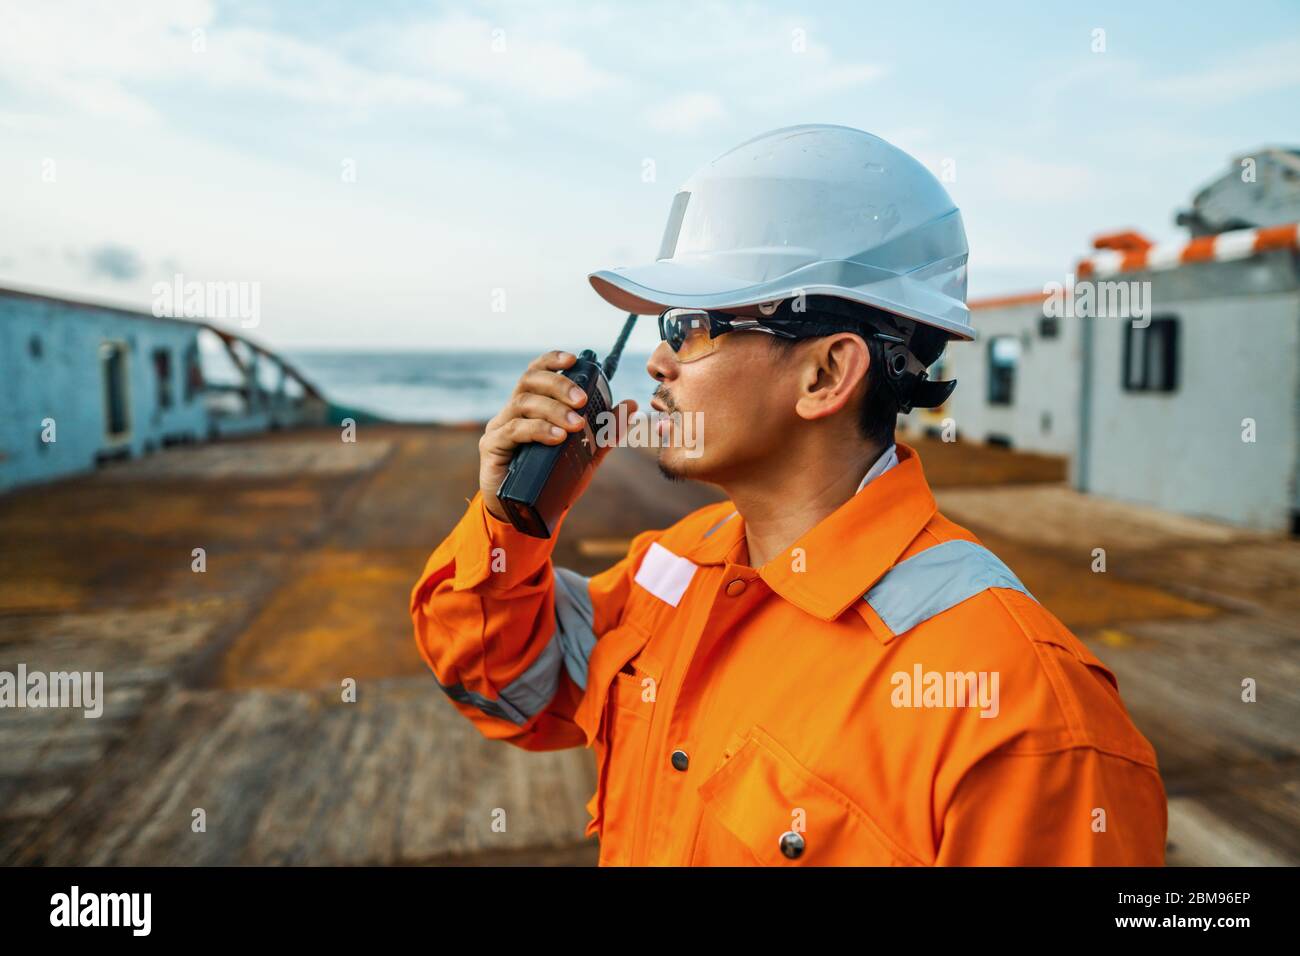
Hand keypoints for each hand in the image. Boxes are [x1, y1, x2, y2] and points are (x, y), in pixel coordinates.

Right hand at [478, 350, 637, 521]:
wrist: (526, 514)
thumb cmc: (551, 479)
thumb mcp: (584, 454)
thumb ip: (605, 431)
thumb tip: (630, 404)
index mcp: (531, 407)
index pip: (537, 373)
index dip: (552, 361)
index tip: (573, 360)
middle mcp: (512, 411)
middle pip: (529, 382)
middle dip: (558, 386)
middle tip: (582, 400)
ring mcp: (500, 427)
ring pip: (523, 404)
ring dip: (552, 410)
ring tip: (575, 425)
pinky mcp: (493, 447)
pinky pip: (514, 430)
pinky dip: (538, 430)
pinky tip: (556, 437)